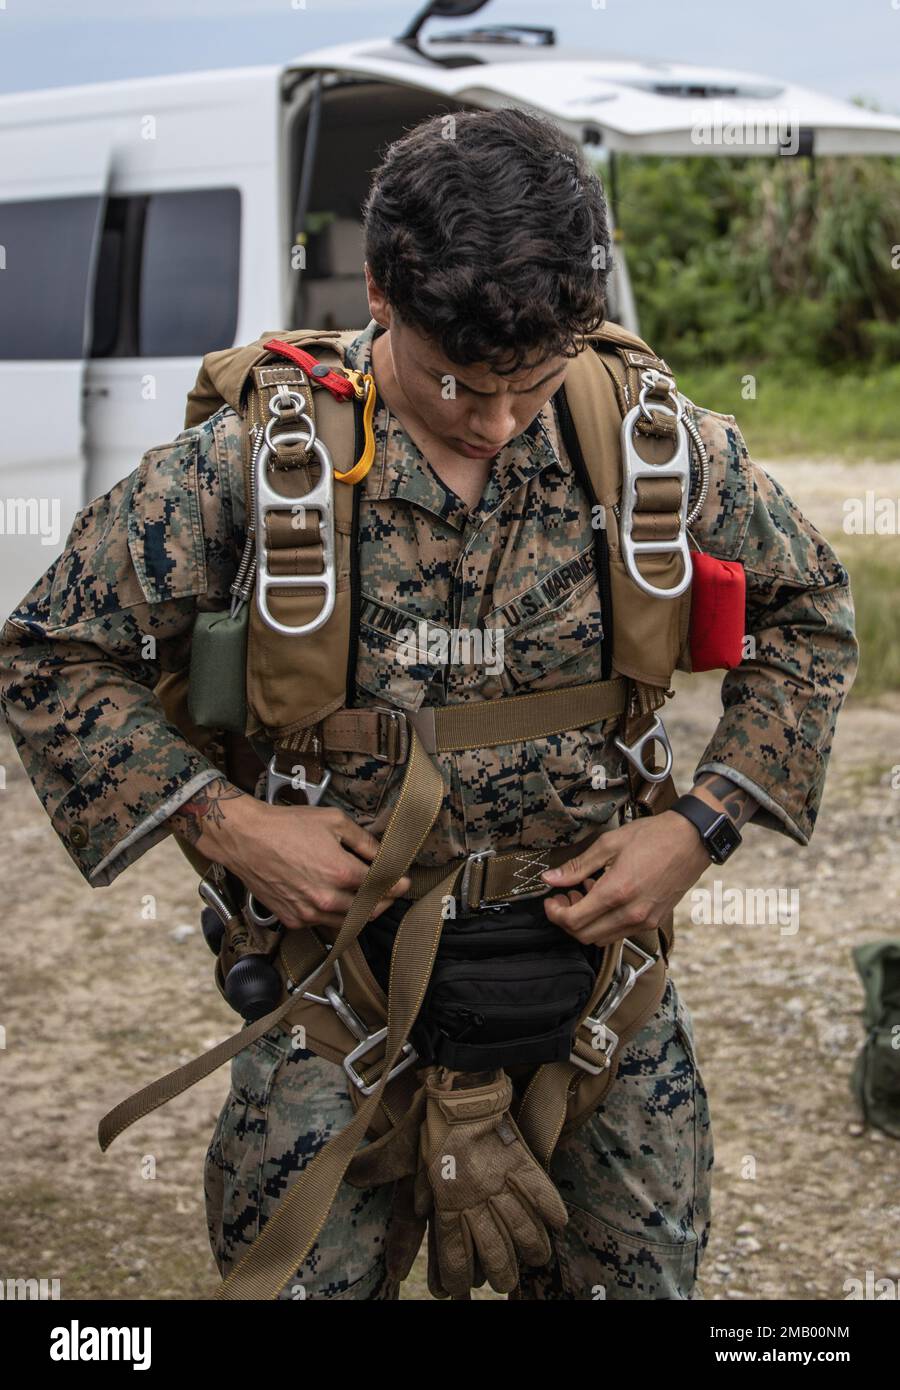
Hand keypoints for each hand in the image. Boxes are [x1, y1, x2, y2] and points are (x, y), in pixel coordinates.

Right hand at [173, 787, 410, 930]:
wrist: (247, 838)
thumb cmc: (287, 826)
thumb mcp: (334, 821)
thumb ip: (364, 841)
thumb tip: (385, 855)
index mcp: (341, 873)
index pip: (383, 887)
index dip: (397, 885)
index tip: (403, 882)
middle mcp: (326, 898)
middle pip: (368, 910)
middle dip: (383, 901)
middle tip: (388, 890)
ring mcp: (308, 912)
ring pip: (347, 922)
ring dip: (360, 911)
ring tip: (364, 897)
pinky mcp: (293, 919)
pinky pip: (323, 924)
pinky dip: (334, 915)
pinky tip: (335, 900)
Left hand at [539, 811, 712, 946]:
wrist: (692, 840)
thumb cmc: (653, 836)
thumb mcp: (609, 843)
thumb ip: (577, 866)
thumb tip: (550, 878)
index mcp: (616, 892)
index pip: (573, 920)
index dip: (554, 913)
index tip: (550, 900)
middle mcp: (631, 913)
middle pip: (584, 936)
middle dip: (567, 920)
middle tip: (565, 897)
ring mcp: (644, 920)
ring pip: (602, 939)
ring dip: (586, 923)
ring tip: (585, 894)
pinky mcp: (654, 921)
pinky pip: (620, 933)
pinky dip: (606, 922)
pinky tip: (606, 897)